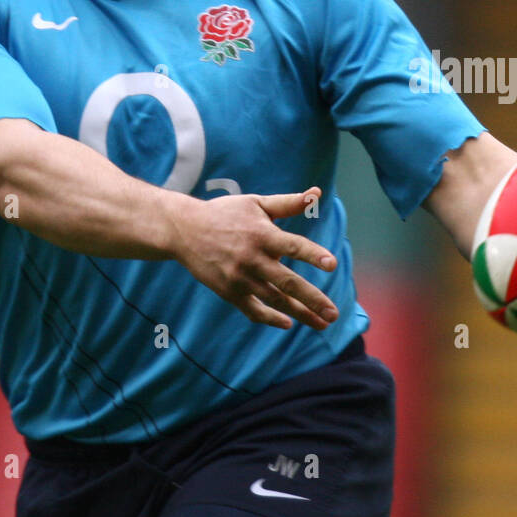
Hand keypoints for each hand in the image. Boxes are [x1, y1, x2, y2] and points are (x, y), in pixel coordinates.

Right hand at [172, 186, 338, 330]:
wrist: (183, 230)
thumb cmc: (224, 213)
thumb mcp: (256, 203)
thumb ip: (288, 203)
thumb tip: (317, 193)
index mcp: (262, 234)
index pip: (293, 246)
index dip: (313, 255)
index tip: (332, 264)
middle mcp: (252, 258)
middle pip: (287, 282)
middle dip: (312, 299)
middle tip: (333, 314)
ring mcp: (239, 277)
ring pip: (274, 300)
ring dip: (300, 313)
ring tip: (322, 323)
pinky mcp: (229, 291)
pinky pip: (252, 309)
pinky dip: (270, 318)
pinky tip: (288, 323)